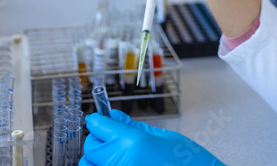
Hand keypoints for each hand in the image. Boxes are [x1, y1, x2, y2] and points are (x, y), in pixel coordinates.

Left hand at [80, 110, 225, 165]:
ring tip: (113, 154)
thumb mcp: (161, 136)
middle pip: (90, 148)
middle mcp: (120, 162)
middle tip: (109, 137)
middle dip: (96, 140)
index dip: (97, 120)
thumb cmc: (186, 160)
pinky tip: (118, 162)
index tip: (98, 119)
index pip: (98, 126)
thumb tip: (114, 116)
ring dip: (96, 159)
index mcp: (132, 143)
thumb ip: (132, 127)